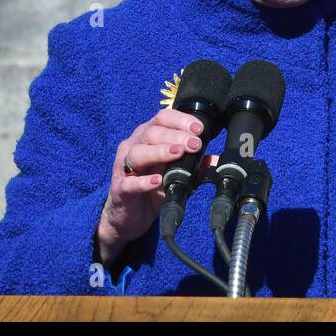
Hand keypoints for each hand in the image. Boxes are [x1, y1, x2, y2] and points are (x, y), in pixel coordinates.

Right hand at [95, 108, 218, 266]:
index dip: (180, 120)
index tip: (199, 129)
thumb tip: (216, 161)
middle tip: (194, 143)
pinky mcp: (119, 188)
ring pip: (138, 152)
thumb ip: (193, 166)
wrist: (129, 217)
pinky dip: (143, 181)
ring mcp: (124, 167)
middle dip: (176, 135)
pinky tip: (157, 181)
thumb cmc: (151, 188)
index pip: (162, 118)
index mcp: (148, 137)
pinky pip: (129, 183)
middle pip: (152, 132)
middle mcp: (133, 146)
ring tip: (178, 153)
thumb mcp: (175, 174)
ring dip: (159, 151)